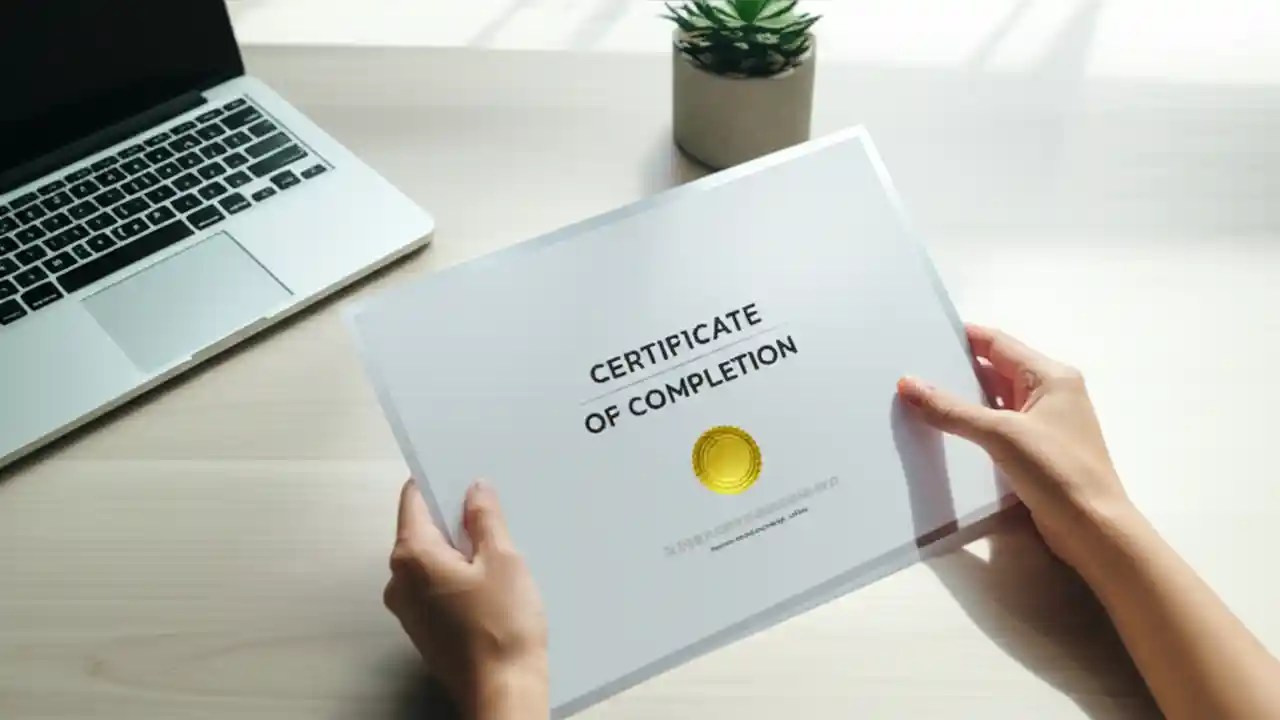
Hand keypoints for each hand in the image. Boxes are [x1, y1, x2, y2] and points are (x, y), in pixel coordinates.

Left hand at [384, 479, 548, 719]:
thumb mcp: (503, 559)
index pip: (413, 499)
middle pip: (421, 530)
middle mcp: (398, 581)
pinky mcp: (422, 628)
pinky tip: (490, 587)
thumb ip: (484, 518)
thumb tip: (474, 491)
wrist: (503, 691)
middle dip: (455, 521)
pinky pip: (434, 586)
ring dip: (459, 552)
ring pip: (430, 560)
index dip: (440, 484)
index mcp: (411, 556)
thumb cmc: (503, 628)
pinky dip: (457, 578)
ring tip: (498, 559)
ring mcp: (407, 608)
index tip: (466, 480)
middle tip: (495, 522)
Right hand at [896, 324, 1136, 575]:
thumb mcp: (1001, 434)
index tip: (922, 335)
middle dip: (955, 370)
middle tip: (910, 367)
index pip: (998, 343)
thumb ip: (952, 410)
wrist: (1094, 528)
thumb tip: (906, 383)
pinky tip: (942, 431)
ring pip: (994, 401)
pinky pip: (997, 427)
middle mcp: (1050, 393)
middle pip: (994, 370)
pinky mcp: (1036, 450)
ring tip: (916, 397)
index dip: (961, 337)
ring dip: (961, 399)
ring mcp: (1044, 423)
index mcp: (1051, 376)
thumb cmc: (1056, 470)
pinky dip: (971, 425)